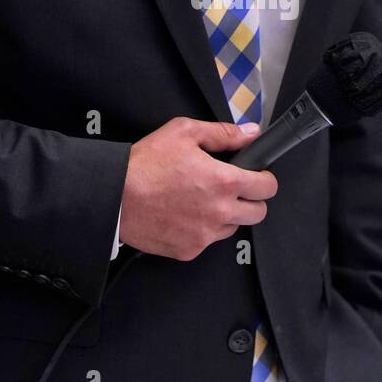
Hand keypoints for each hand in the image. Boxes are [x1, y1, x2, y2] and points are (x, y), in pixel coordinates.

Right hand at [118, 117, 277, 259]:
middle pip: (259, 213)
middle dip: (250, 199)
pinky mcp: (189, 249)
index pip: (268, 187)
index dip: (264, 179)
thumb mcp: (184, 132)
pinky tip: (186, 214)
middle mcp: (219, 211)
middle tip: (232, 188)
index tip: (257, 176)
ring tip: (202, 200)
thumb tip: (250, 133)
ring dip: (226, 215)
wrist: (114, 196)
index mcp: (224, 181)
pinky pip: (208, 241)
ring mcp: (205, 234)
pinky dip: (202, 229)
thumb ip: (223, 133)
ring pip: (233, 227)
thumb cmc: (145, 164)